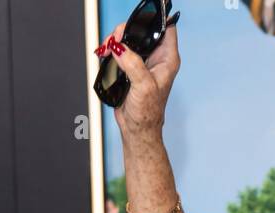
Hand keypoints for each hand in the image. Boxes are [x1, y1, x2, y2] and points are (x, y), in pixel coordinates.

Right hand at [96, 19, 180, 142]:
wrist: (137, 129)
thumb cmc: (147, 113)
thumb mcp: (143, 87)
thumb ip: (133, 65)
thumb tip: (119, 48)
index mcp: (167, 59)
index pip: (167, 28)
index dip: (154, 21)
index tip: (137, 24)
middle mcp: (157, 58)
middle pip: (142, 29)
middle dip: (126, 30)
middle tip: (115, 40)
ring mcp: (143, 61)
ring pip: (129, 38)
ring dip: (116, 40)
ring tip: (108, 49)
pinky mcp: (131, 66)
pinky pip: (121, 49)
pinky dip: (112, 49)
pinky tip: (106, 54)